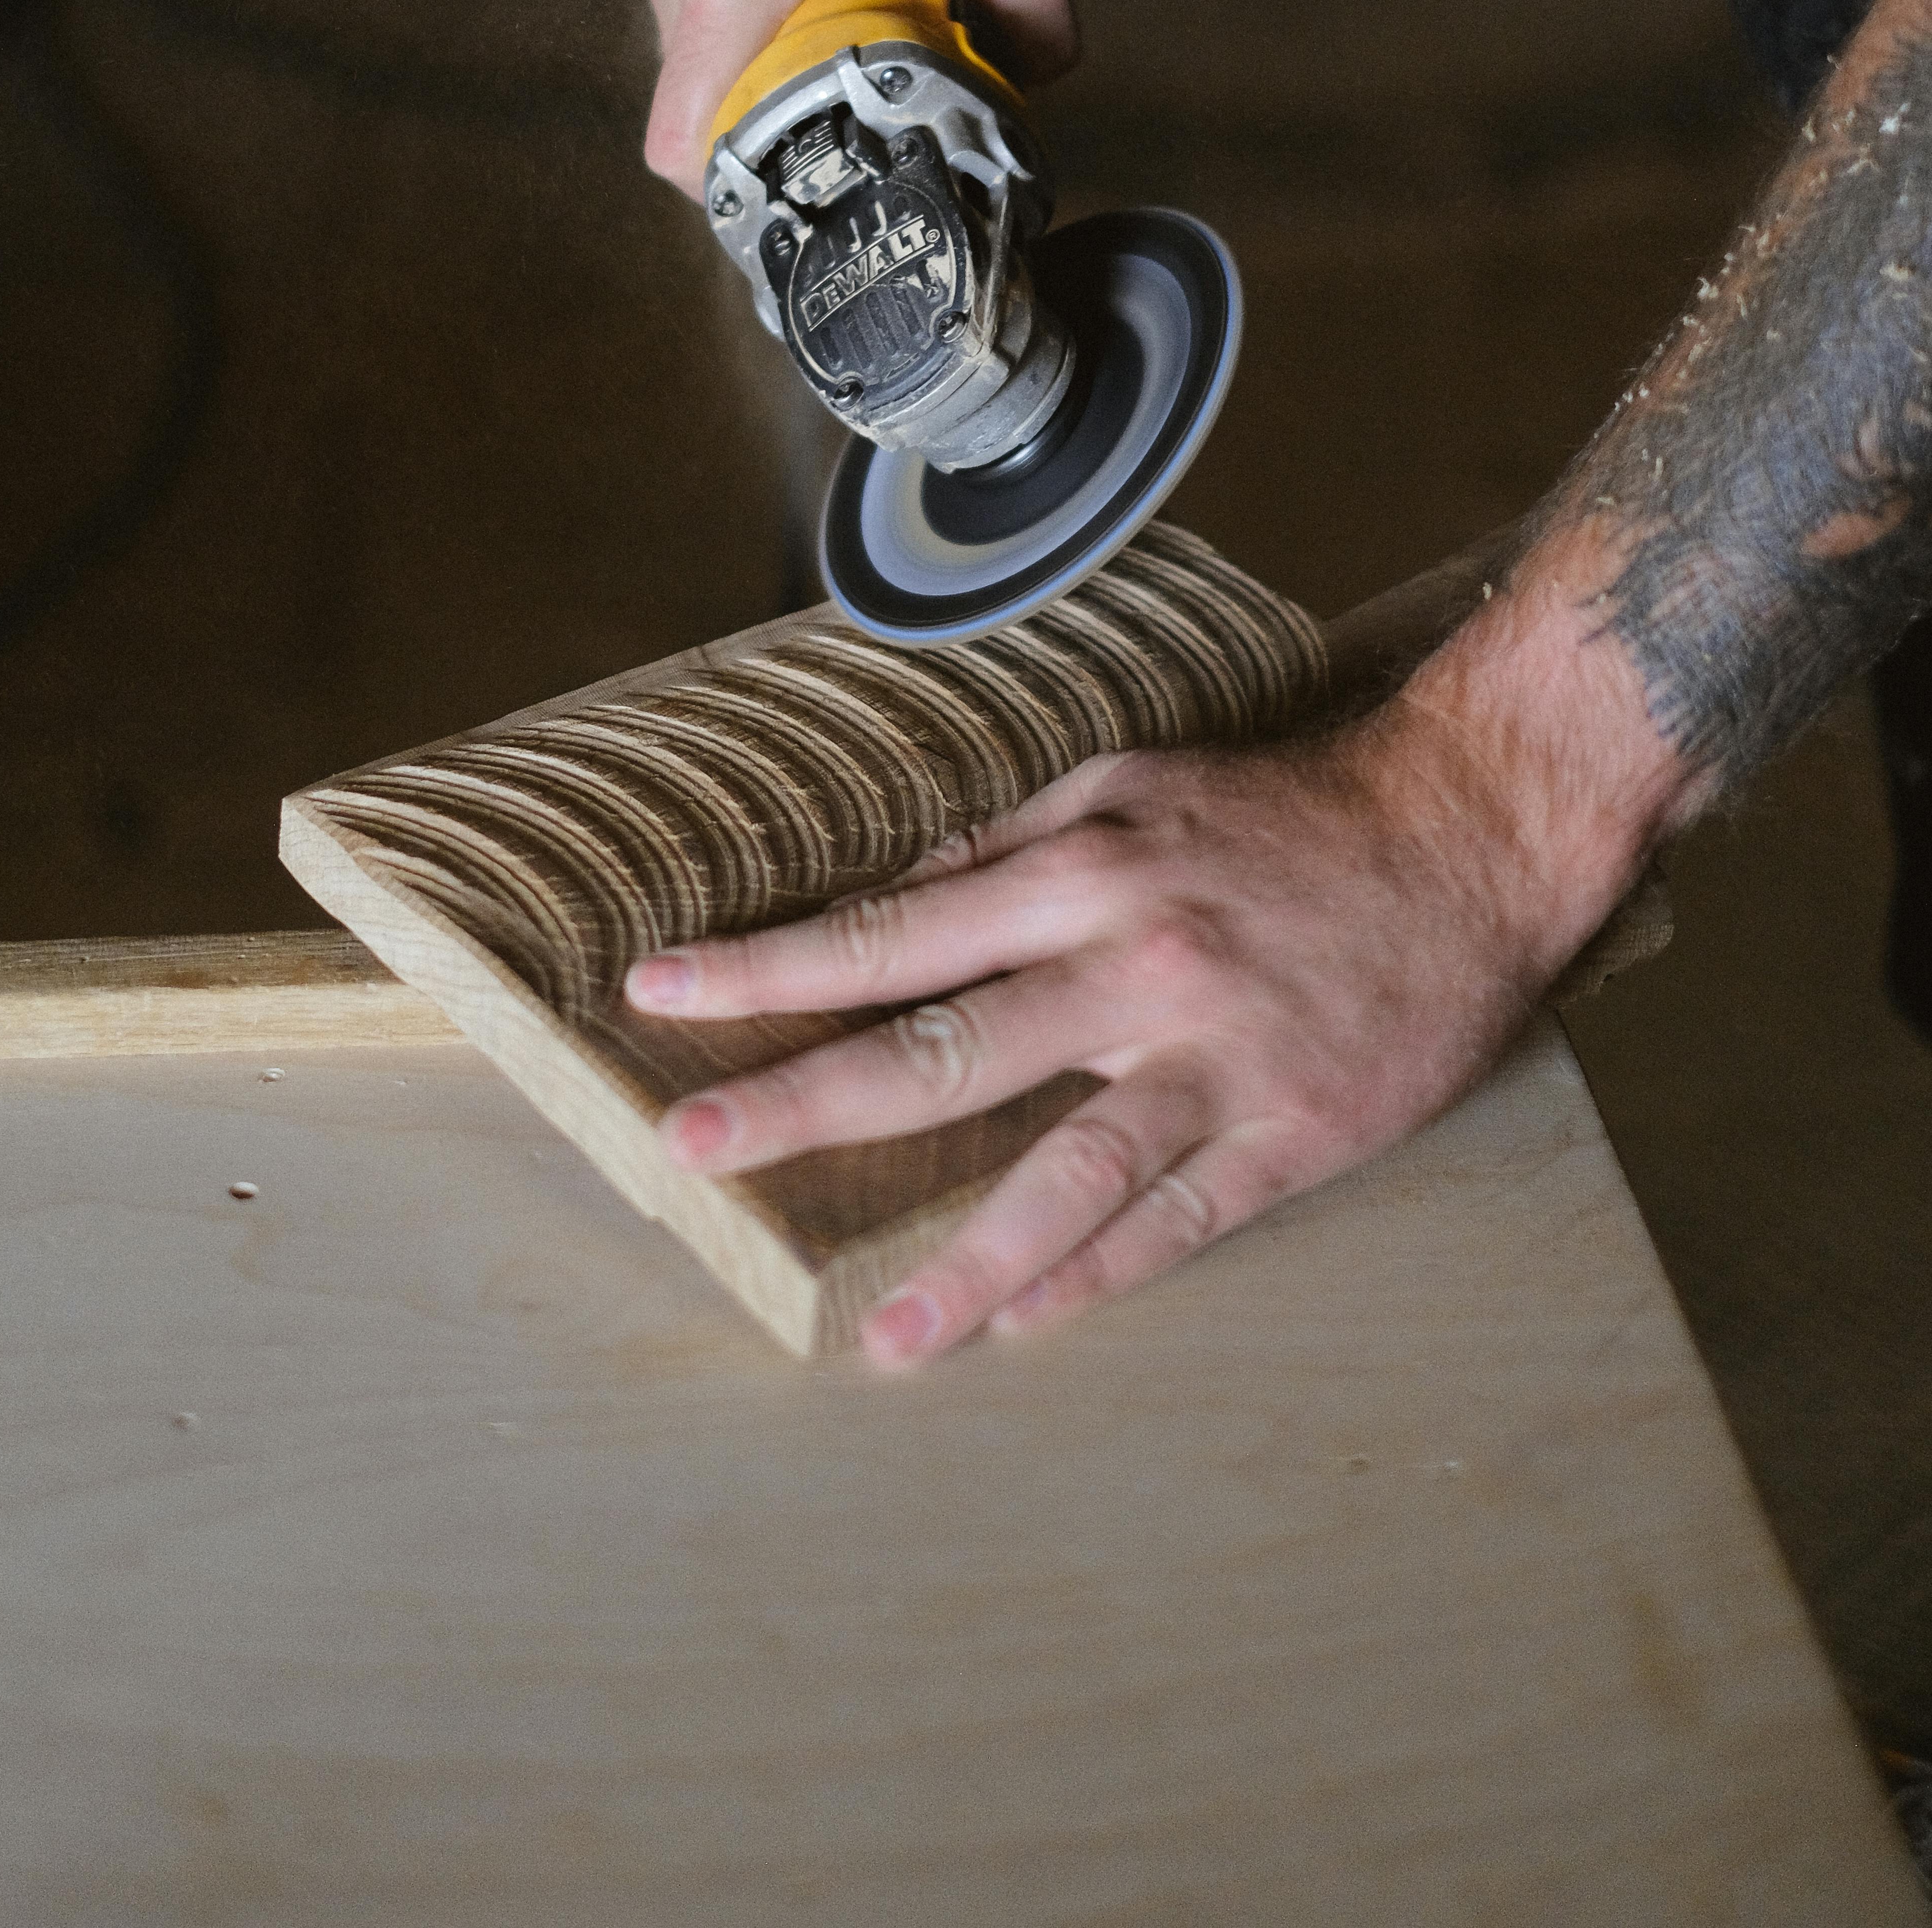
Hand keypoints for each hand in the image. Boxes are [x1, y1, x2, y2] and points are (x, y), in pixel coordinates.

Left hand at [623, 657, 1651, 1364]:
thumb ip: (1000, 852)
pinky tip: (1026, 1321)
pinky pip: (1182, 1217)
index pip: (891, 929)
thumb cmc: (1280, 813)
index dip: (768, 965)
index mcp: (1084, 869)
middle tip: (689, 1149)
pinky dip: (1102, 1274)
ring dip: (968, 1260)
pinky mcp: (1295, 1127)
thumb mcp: (1127, 791)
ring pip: (1070, 1170)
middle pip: (945, 1049)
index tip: (661, 992)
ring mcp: (1217, 1055)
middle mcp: (1135, 961)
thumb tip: (885, 907)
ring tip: (885, 1338)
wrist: (1468, 831)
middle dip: (805, 1101)